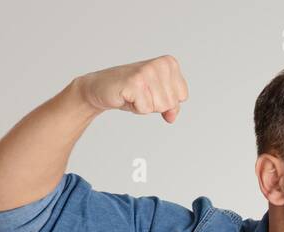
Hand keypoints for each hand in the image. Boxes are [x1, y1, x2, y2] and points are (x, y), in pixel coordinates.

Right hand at [75, 55, 189, 122]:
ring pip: (161, 106)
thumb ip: (171, 106)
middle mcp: (160, 64)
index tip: (151, 91)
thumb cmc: (130, 90)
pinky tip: (127, 96)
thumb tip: (171, 117)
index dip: (166, 101)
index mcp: (169, 63)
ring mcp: (148, 72)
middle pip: (171, 102)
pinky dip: (136, 108)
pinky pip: (146, 109)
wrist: (101, 87)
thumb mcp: (157, 97)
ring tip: (134, 95)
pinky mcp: (135, 82)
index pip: (182, 96)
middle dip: (155, 104)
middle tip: (141, 94)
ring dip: (146, 106)